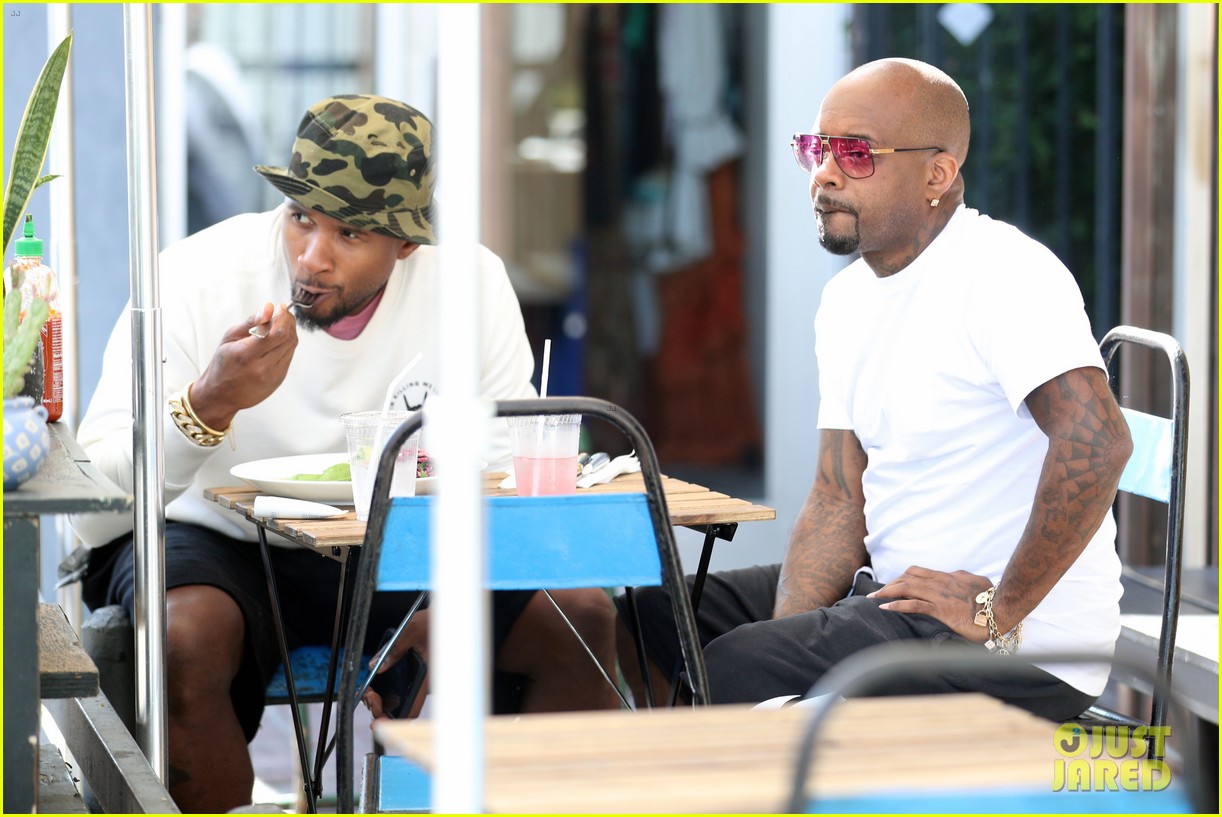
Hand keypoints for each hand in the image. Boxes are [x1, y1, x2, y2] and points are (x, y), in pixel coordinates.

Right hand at [190, 303, 298, 428]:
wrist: (221, 395)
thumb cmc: (222, 364)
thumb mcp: (230, 338)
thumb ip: (251, 322)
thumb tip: (269, 307)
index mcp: (246, 354)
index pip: (277, 333)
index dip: (283, 317)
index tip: (280, 307)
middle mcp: (262, 367)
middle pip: (288, 338)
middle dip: (288, 321)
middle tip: (281, 312)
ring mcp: (273, 375)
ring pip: (291, 346)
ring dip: (289, 331)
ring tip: (279, 324)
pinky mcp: (279, 380)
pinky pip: (289, 356)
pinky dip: (286, 344)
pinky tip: (277, 340)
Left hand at [363, 610, 430, 721]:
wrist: (450, 615)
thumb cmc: (437, 620)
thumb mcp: (412, 630)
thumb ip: (394, 649)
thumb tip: (376, 666)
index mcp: (429, 677)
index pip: (411, 711)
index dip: (393, 722)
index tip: (376, 723)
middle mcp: (426, 683)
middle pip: (401, 709)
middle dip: (380, 707)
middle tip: (368, 694)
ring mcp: (421, 680)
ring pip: (399, 701)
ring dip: (382, 699)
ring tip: (369, 689)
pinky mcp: (418, 674)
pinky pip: (401, 690)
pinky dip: (387, 691)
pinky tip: (376, 684)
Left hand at [867, 565, 993, 641]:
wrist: (1002, 609)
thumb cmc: (993, 598)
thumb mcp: (976, 582)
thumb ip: (963, 579)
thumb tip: (957, 576)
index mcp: (948, 577)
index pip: (918, 572)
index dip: (902, 577)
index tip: (893, 584)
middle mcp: (940, 583)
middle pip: (908, 577)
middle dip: (890, 584)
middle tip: (878, 592)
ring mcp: (939, 595)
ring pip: (907, 588)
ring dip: (887, 592)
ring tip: (873, 598)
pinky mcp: (941, 610)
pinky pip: (914, 605)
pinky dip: (896, 605)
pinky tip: (884, 607)